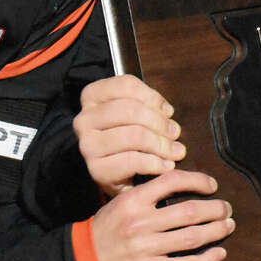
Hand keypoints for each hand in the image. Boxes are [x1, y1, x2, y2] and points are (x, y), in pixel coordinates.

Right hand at [73, 74, 185, 196]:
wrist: (114, 175)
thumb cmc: (127, 139)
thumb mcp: (135, 114)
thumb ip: (149, 106)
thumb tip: (166, 113)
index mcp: (92, 96)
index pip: (125, 85)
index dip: (152, 97)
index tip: (167, 111)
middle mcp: (85, 119)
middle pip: (130, 110)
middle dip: (159, 123)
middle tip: (174, 132)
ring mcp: (88, 145)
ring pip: (134, 136)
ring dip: (161, 145)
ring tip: (175, 151)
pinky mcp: (96, 170)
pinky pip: (133, 161)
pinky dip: (156, 163)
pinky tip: (166, 165)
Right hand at [90, 169, 232, 260]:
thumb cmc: (103, 233)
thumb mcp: (117, 205)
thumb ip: (145, 195)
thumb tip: (178, 185)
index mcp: (133, 200)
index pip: (172, 181)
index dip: (197, 180)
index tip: (212, 185)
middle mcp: (142, 223)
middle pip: (189, 211)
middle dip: (214, 209)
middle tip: (226, 208)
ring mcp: (147, 249)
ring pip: (192, 237)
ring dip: (216, 231)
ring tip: (227, 226)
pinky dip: (208, 259)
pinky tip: (219, 254)